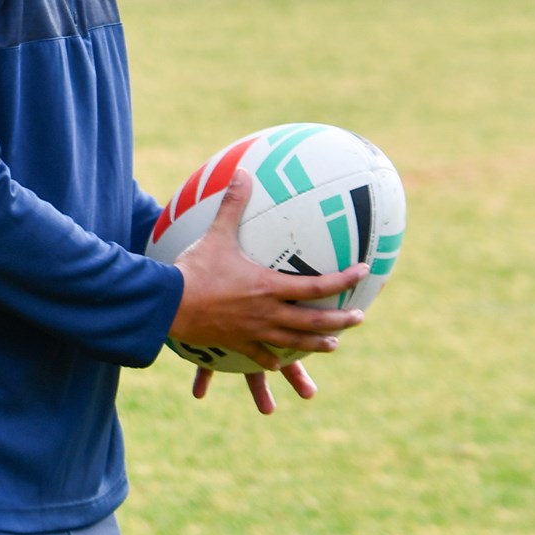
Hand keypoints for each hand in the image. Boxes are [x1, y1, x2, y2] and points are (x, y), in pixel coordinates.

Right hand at [171, 166, 366, 379]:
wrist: (170, 305)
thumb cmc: (195, 270)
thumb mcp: (216, 234)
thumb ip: (232, 205)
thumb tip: (241, 173)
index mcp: (269, 287)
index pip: (318, 286)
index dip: (344, 280)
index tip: (363, 272)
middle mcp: (268, 313)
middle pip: (314, 321)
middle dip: (341, 321)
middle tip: (359, 317)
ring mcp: (254, 332)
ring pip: (295, 342)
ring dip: (317, 343)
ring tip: (333, 344)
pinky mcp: (237, 343)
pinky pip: (261, 356)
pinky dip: (273, 358)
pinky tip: (279, 361)